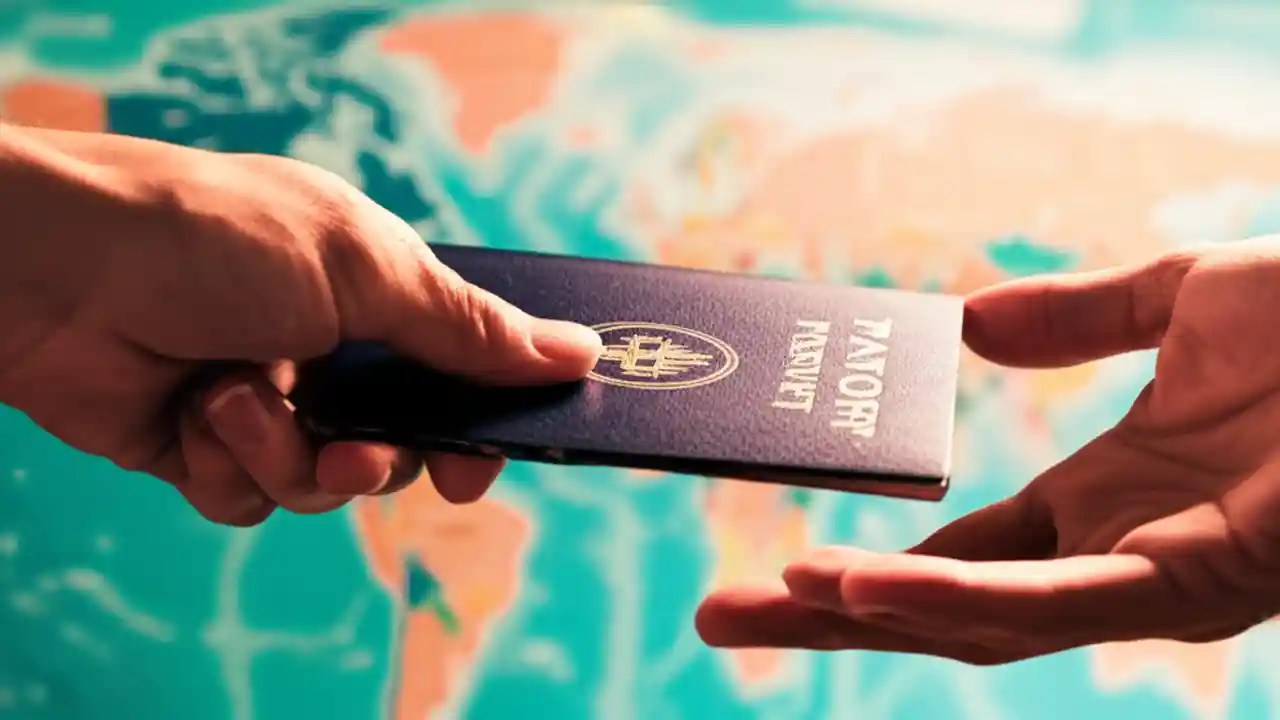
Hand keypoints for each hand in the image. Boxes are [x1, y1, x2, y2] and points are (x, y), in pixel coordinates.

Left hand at [0, 126, 600, 525]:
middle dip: (379, 460)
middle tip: (363, 454)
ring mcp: (262, 399)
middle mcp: (323, 349)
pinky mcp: (199, 446)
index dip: (475, 421)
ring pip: (321, 484)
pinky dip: (227, 467)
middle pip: (397, 445)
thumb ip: (470, 330)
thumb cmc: (217, 239)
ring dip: (285, 454)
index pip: (454, 369)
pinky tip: (193, 416)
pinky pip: (249, 498)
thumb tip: (578, 352)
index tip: (484, 459)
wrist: (55, 270)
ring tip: (235, 400)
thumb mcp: (368, 272)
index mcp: (371, 292)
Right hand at [696, 236, 1279, 663]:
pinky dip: (945, 596)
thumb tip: (966, 320)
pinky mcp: (1194, 577)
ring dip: (867, 613)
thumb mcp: (1175, 300)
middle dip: (830, 619)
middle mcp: (1113, 563)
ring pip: (981, 621)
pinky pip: (1052, 600)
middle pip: (943, 608)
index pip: (957, 559)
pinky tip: (860, 581)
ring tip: (768, 602)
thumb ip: (1073, 318)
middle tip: (720, 618)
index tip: (781, 567)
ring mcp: (1151, 580)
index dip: (866, 569)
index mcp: (1102, 508)